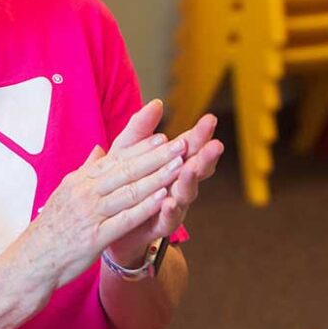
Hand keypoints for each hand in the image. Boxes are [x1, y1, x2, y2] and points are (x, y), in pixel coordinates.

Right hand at [8, 99, 189, 291]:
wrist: (31, 261)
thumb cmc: (51, 228)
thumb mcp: (64, 193)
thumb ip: (85, 171)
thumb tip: (99, 150)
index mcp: (78, 181)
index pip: (114, 160)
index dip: (141, 148)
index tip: (163, 137)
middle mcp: (84, 193)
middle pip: (125, 171)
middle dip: (155, 157)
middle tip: (180, 144)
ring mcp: (89, 214)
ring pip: (129, 191)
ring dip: (156, 177)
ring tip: (179, 165)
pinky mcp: (95, 237)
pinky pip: (125, 219)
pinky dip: (145, 207)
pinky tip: (163, 197)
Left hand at [105, 101, 223, 267]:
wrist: (112, 227)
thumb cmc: (125, 185)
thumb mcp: (127, 153)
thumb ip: (140, 130)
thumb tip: (156, 102)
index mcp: (169, 166)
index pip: (188, 147)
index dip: (199, 134)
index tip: (209, 118)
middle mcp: (177, 185)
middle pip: (194, 168)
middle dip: (204, 156)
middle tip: (215, 144)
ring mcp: (172, 206)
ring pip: (185, 192)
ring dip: (190, 180)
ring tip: (192, 168)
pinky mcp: (159, 226)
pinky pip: (167, 218)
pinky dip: (169, 210)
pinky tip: (170, 202)